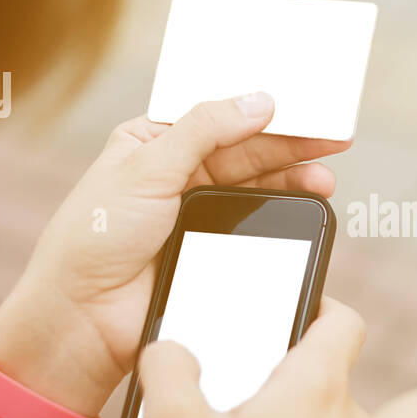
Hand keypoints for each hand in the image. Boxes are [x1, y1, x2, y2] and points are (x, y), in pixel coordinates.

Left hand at [0, 93, 347, 417]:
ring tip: (324, 182)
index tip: (304, 107)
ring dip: (291, 183)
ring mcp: (196, 215)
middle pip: (245, 152)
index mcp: (151, 142)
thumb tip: (259, 101)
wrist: (83, 316)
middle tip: (334, 143)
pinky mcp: (211, 252)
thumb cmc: (94, 236)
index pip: (216, 116)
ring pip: (255, 191)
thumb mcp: (147, 166)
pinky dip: (281, 218)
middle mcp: (175, 174)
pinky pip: (254, 230)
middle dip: (290, 148)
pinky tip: (303, 209)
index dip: (260, 109)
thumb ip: (205, 130)